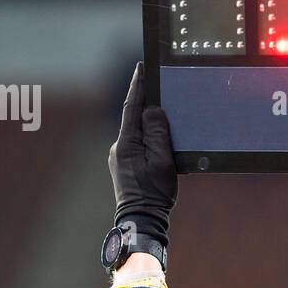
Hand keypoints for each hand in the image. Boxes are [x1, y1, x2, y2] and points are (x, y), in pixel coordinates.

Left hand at [108, 63, 177, 248]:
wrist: (141, 220)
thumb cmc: (154, 193)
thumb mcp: (162, 161)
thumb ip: (157, 133)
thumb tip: (153, 110)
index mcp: (127, 142)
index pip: (132, 107)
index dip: (138, 86)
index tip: (141, 67)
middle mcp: (119, 147)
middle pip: (135, 118)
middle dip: (147, 105)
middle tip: (160, 88)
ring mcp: (119, 157)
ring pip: (138, 133)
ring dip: (150, 126)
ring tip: (167, 122)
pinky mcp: (124, 165)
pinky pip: (139, 145)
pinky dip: (150, 141)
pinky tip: (162, 146)